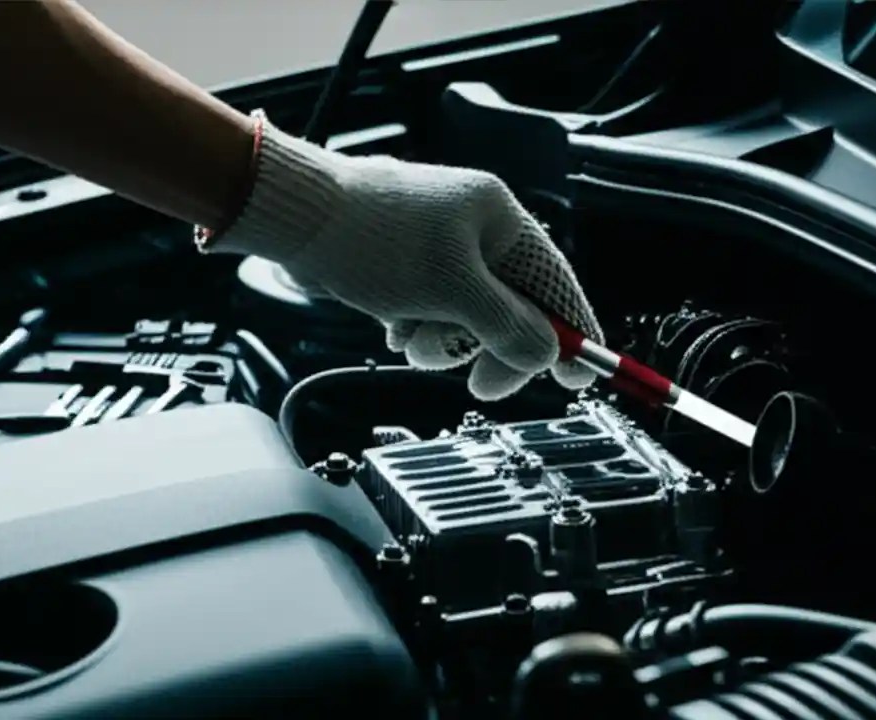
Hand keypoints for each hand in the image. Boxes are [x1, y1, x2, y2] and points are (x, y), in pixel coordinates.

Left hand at [203, 113, 603, 400]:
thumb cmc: (371, 238)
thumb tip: (547, 353)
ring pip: (466, 316)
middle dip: (488, 346)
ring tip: (411, 338)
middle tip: (482, 384)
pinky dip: (417, 327)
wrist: (297, 218)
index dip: (570, 331)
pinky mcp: (405, 264)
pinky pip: (431, 311)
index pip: (553, 281)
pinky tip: (394, 325)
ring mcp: (438, 245)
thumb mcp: (451, 291)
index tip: (578, 376)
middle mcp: (473, 227)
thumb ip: (506, 325)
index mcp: (498, 218)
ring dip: (442, 340)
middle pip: (510, 307)